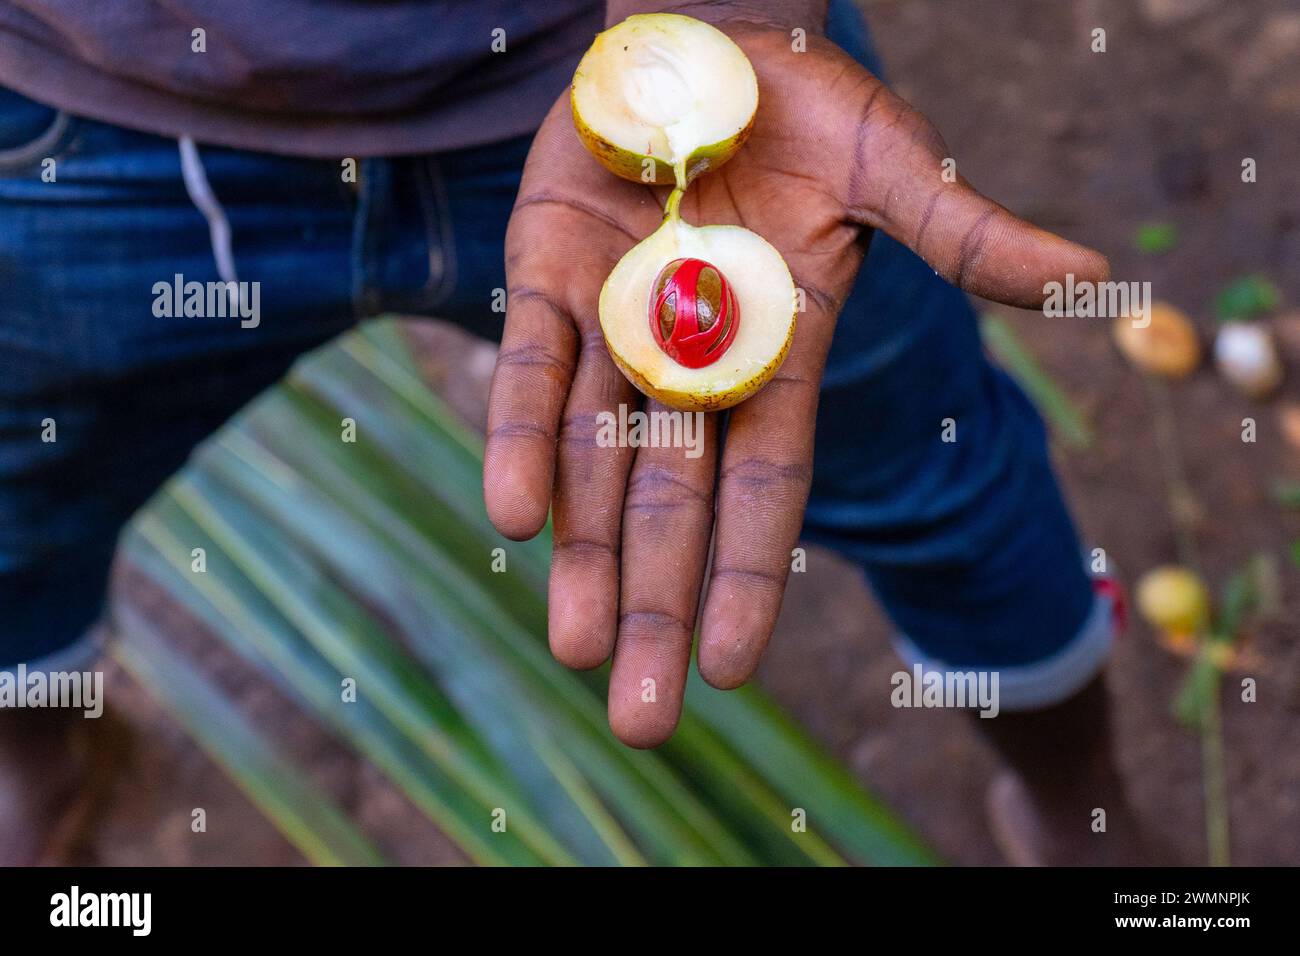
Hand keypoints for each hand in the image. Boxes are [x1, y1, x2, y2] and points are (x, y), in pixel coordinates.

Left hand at [484, 10, 1107, 746]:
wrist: (708, 46)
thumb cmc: (814, 110)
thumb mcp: (898, 171)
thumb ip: (968, 237)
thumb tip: (1094, 277)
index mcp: (776, 359)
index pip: (765, 489)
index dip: (749, 575)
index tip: (733, 668)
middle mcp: (690, 364)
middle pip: (672, 503)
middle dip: (657, 604)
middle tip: (643, 717)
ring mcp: (613, 326)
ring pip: (593, 458)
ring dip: (580, 554)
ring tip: (575, 649)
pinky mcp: (547, 275)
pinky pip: (532, 367)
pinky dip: (522, 436)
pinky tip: (514, 517)